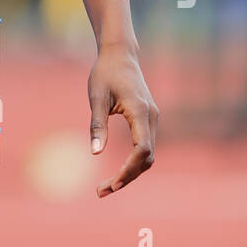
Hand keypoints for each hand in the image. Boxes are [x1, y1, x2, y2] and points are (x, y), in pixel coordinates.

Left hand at [88, 44, 157, 196]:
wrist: (120, 54)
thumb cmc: (105, 72)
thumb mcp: (96, 97)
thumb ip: (97, 125)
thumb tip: (94, 153)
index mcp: (140, 111)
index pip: (142, 150)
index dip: (129, 170)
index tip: (112, 184)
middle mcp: (151, 117)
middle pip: (146, 158)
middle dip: (126, 177)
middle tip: (101, 191)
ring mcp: (152, 119)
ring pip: (147, 156)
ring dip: (130, 173)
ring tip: (105, 187)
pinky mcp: (148, 119)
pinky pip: (144, 147)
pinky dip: (133, 163)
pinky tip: (116, 172)